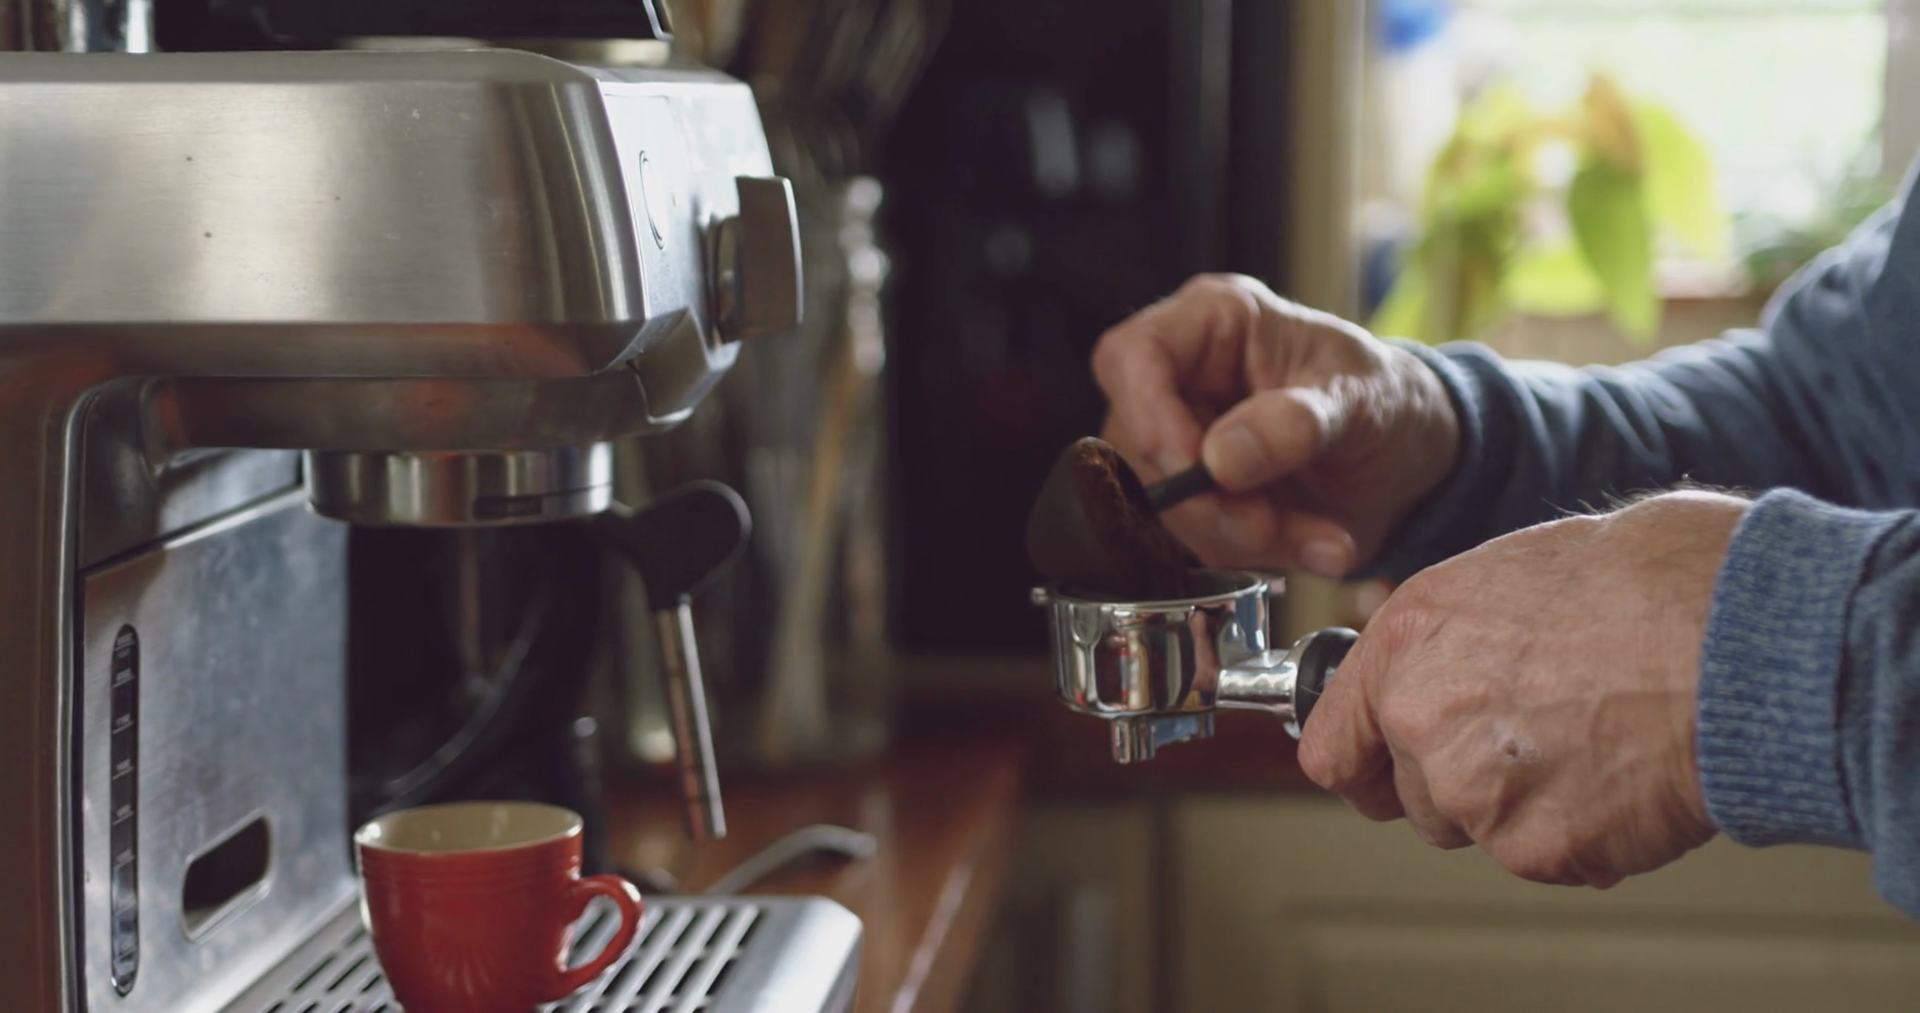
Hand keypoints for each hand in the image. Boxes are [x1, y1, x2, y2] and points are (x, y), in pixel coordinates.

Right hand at [1091, 274, 1458, 576]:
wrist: (1410, 456)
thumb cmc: (1386, 398)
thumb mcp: (1361, 400)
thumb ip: (1296, 423)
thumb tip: (1220, 459)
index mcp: (1213, 321)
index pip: (1132, 356)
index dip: (1148, 415)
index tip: (1197, 468)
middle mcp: (1183, 377)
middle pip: (1138, 443)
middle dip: (1205, 499)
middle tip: (1268, 525)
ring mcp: (1184, 438)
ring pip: (1163, 504)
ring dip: (1239, 536)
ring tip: (1318, 537)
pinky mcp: (1197, 496)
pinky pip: (1199, 539)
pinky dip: (1258, 556)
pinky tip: (1312, 544)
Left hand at [1297, 491, 1748, 887]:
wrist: (1737, 633)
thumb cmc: (1648, 583)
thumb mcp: (1511, 574)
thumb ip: (1452, 640)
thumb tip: (1442, 667)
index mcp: (1405, 642)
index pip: (1332, 748)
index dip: (1362, 765)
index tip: (1379, 772)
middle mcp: (1422, 719)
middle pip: (1413, 799)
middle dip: (1463, 782)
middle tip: (1539, 739)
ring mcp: (1476, 791)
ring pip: (1479, 831)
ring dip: (1524, 808)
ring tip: (1596, 741)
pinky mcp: (1539, 846)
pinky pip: (1550, 860)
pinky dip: (1588, 835)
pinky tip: (1629, 774)